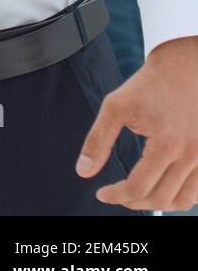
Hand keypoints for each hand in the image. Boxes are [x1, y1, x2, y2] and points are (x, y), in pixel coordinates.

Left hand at [78, 35, 197, 210]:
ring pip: (184, 201)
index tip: (101, 194)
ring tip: (136, 195)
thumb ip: (98, 140)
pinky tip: (161, 187)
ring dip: (158, 203)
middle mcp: (192, 155)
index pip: (139, 187)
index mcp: (167, 144)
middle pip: (161, 198)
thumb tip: (83, 171)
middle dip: (134, 202)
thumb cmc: (149, 85)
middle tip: (116, 195)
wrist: (186, 67)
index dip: (116, 196)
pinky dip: (180, 196)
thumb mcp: (115, 107)